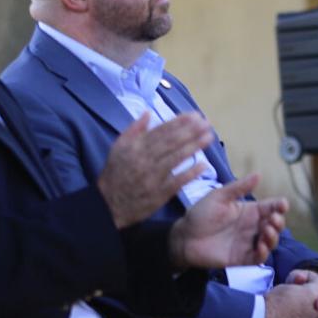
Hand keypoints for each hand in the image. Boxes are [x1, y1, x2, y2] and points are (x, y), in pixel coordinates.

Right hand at [98, 112, 213, 227]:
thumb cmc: (115, 173)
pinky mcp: (159, 193)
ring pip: (177, 158)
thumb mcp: (118, 148)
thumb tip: (148, 112)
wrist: (108, 205)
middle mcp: (145, 160)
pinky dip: (191, 173)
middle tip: (207, 123)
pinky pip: (178, 181)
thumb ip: (134, 130)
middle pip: (172, 142)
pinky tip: (204, 165)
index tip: (195, 115)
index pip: (161, 131)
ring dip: (195, 146)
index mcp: (136, 147)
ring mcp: (153, 177)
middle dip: (191, 131)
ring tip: (209, 137)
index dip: (180, 122)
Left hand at [169, 174, 286, 270]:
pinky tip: (261, 246)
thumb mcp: (219, 197)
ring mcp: (247, 242)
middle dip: (279, 222)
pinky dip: (264, 253)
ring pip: (270, 241)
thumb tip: (258, 174)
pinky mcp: (241, 258)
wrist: (183, 237)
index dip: (280, 205)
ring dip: (274, 237)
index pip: (271, 207)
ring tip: (266, 232)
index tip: (282, 205)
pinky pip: (258, 258)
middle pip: (275, 225)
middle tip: (273, 220)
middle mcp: (251, 226)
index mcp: (249, 210)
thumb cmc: (200, 214)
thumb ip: (238, 188)